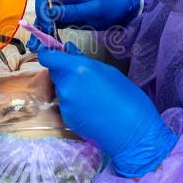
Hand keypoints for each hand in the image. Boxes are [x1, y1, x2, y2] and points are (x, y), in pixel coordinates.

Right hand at [27, 0, 142, 50]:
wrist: (121, 9)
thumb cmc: (109, 6)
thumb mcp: (92, 9)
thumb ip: (72, 11)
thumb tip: (51, 13)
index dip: (42, 12)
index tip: (47, 26)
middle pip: (43, 9)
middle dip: (39, 25)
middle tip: (41, 41)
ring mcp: (64, 7)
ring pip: (46, 19)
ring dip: (41, 31)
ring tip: (37, 47)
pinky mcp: (67, 17)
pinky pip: (54, 24)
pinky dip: (50, 33)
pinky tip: (48, 43)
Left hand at [38, 42, 176, 177]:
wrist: (134, 133)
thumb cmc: (129, 98)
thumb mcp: (110, 72)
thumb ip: (84, 60)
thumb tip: (68, 49)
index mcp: (78, 69)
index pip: (48, 57)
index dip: (48, 54)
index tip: (53, 53)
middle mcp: (67, 85)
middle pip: (54, 73)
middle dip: (64, 71)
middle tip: (84, 78)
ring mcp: (65, 104)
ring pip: (61, 89)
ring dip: (70, 88)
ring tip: (93, 96)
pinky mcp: (66, 119)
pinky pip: (66, 105)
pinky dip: (74, 104)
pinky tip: (91, 109)